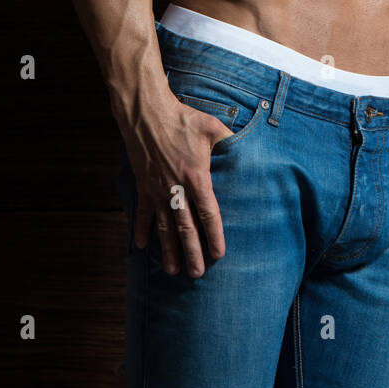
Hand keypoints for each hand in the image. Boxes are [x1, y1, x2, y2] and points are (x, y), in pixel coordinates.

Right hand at [116, 90, 233, 278]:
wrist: (146, 113)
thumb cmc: (182, 119)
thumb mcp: (212, 127)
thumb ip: (230, 142)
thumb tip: (248, 150)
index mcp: (196, 177)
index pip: (208, 213)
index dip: (214, 235)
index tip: (219, 254)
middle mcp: (176, 189)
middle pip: (185, 227)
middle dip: (192, 252)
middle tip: (197, 274)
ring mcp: (156, 190)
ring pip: (163, 227)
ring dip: (168, 250)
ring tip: (172, 270)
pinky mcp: (142, 186)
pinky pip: (141, 213)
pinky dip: (141, 230)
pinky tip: (141, 246)